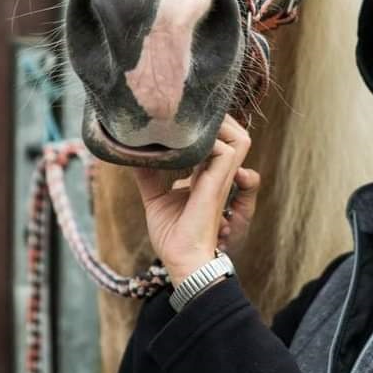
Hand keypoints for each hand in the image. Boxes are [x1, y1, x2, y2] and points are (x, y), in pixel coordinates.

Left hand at [132, 115, 257, 283]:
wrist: (181, 260)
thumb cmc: (173, 235)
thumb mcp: (155, 198)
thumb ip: (149, 175)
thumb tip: (132, 155)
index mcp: (207, 175)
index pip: (220, 141)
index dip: (211, 126)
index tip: (188, 115)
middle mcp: (218, 174)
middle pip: (237, 134)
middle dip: (223, 119)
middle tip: (196, 112)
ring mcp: (221, 179)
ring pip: (240, 139)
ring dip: (223, 126)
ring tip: (197, 121)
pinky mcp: (217, 185)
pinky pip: (227, 153)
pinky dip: (211, 141)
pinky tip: (187, 141)